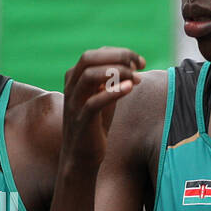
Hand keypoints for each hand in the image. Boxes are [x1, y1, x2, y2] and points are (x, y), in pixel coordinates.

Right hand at [60, 47, 144, 167]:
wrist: (82, 158)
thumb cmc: (95, 126)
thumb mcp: (104, 98)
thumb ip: (111, 81)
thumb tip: (130, 64)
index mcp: (75, 79)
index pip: (95, 54)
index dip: (119, 53)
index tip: (140, 62)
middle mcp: (71, 88)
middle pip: (88, 58)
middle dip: (117, 56)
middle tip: (138, 64)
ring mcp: (74, 104)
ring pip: (89, 76)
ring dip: (116, 72)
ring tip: (136, 78)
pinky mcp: (81, 121)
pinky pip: (94, 102)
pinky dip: (113, 92)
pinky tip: (130, 88)